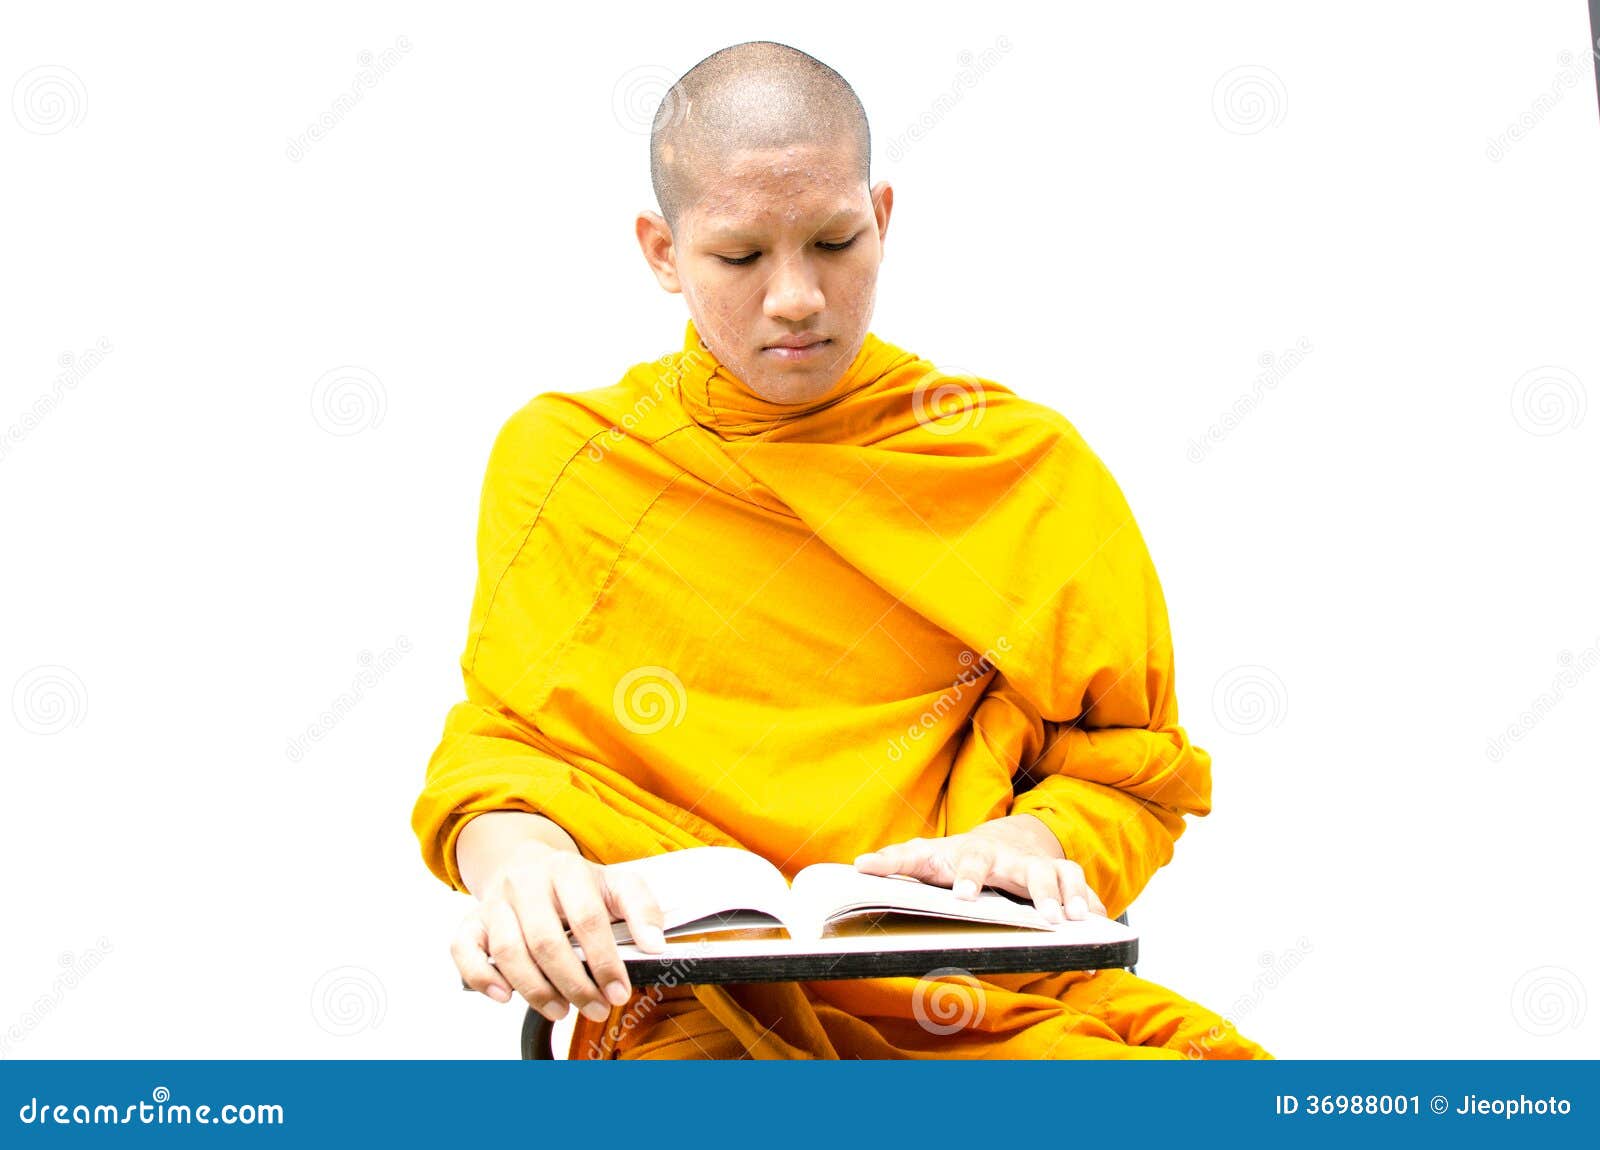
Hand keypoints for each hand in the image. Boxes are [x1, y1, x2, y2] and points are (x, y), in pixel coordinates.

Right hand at [452, 839, 666, 1022]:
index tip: (618, 991)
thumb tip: (655, 945)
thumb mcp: (616, 885)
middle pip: (546, 941)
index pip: (586, 918)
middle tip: (594, 1007)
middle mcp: (526, 882)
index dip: (604, 960)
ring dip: (536, 990)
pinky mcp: (472, 922)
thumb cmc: (575, 885)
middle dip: (574, 983)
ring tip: (561, 1010)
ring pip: (508, 951)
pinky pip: (464, 950)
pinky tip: (505, 996)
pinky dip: (482, 978)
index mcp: (566, 869)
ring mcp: (494, 902)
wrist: (526, 863)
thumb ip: (642, 909)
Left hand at [853, 814, 1106, 922]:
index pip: (970, 860)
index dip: (968, 876)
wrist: (1007, 838)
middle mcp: (1013, 860)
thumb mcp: (928, 855)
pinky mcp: (1064, 880)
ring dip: (1073, 899)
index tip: (964, 896)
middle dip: (1040, 892)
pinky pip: (1086, 893)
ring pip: (1065, 877)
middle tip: (1046, 917)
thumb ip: (896, 861)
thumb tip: (858, 865)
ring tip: (1079, 923)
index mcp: (976, 854)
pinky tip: (1101, 932)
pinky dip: (1095, 910)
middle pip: (1031, 871)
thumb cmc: (959, 855)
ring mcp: (1042, 867)